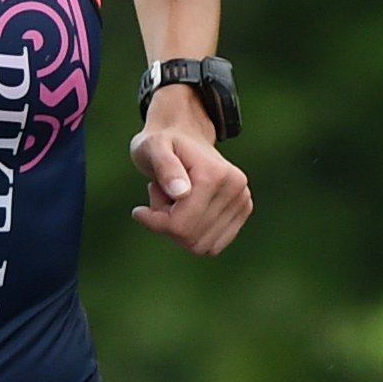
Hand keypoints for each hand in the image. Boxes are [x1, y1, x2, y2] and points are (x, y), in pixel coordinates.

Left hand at [129, 93, 254, 255]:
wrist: (183, 136)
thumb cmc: (161, 143)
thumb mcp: (152, 148)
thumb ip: (164, 167)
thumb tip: (180, 193)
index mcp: (215, 175)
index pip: (181, 226)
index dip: (155, 223)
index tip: (139, 211)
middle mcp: (236, 188)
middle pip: (192, 239)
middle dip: (168, 225)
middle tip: (161, 198)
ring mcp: (243, 200)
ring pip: (202, 245)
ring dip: (180, 229)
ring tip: (173, 202)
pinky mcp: (243, 210)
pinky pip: (213, 245)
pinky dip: (194, 234)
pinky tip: (186, 210)